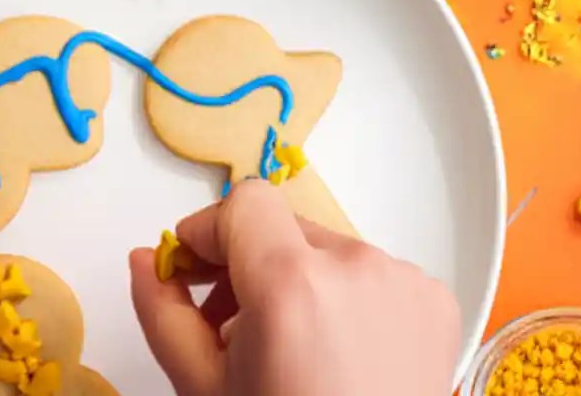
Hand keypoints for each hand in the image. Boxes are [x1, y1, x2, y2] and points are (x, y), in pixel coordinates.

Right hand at [129, 180, 460, 395]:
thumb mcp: (205, 387)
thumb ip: (163, 312)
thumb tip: (146, 261)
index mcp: (292, 284)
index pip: (244, 203)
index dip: (209, 232)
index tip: (194, 266)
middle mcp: (356, 268)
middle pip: (283, 228)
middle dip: (249, 267)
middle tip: (232, 328)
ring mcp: (404, 282)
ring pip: (328, 252)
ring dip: (300, 284)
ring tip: (292, 351)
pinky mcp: (435, 300)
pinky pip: (372, 275)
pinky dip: (347, 302)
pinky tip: (338, 356)